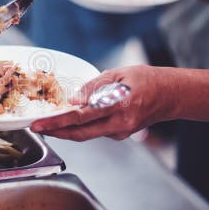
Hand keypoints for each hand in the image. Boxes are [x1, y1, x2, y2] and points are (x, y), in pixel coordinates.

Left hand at [31, 65, 177, 140]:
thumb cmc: (147, 80)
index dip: (58, 122)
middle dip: (56, 132)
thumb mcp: (119, 74)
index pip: (81, 117)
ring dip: (67, 130)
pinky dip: (84, 127)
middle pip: (80, 134)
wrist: (171, 95)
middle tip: (37, 128)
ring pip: (87, 135)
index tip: (41, 124)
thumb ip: (95, 87)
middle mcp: (120, 124)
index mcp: (119, 106)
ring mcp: (122, 132)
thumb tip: (74, 100)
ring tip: (49, 123)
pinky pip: (98, 132)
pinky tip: (75, 119)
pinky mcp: (122, 135)